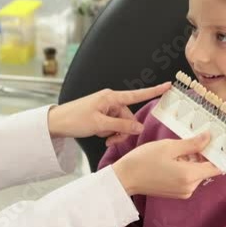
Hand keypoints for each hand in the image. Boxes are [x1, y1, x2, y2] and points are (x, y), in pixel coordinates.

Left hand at [47, 83, 170, 139]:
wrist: (56, 123)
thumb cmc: (75, 119)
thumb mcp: (100, 125)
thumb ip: (121, 126)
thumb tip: (139, 127)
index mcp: (111, 97)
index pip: (137, 94)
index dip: (154, 91)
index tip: (168, 86)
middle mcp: (111, 100)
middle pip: (129, 117)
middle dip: (123, 130)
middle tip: (110, 140)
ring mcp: (106, 107)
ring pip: (121, 123)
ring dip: (115, 134)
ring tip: (103, 139)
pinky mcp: (101, 115)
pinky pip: (113, 125)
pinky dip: (109, 132)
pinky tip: (100, 136)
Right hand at [111, 133, 221, 197]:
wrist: (124, 178)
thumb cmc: (144, 160)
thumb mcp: (168, 146)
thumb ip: (192, 144)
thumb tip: (209, 138)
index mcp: (189, 175)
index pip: (217, 167)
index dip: (221, 155)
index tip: (221, 143)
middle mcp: (189, 187)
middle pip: (206, 169)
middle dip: (203, 154)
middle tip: (195, 138)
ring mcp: (183, 192)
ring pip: (196, 173)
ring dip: (192, 160)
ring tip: (179, 147)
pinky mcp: (176, 193)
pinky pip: (188, 178)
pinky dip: (185, 167)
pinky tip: (173, 157)